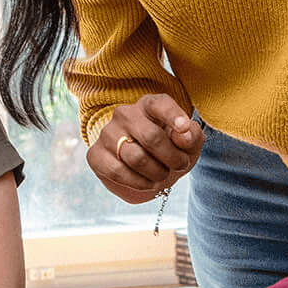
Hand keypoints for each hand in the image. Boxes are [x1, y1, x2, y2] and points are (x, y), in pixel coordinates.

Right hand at [85, 94, 201, 204]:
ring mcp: (107, 134)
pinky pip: (118, 172)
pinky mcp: (95, 155)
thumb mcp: (187, 142)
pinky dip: (139, 183)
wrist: (145, 168)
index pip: (160, 105)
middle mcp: (125, 114)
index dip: (173, 115)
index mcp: (149, 105)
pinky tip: (147, 182)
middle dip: (173, 158)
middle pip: (152, 137)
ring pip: (136, 158)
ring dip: (157, 173)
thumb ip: (192, 135)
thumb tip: (183, 135)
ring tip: (162, 175)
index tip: (183, 127)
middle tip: (180, 165)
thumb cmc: (168, 149)